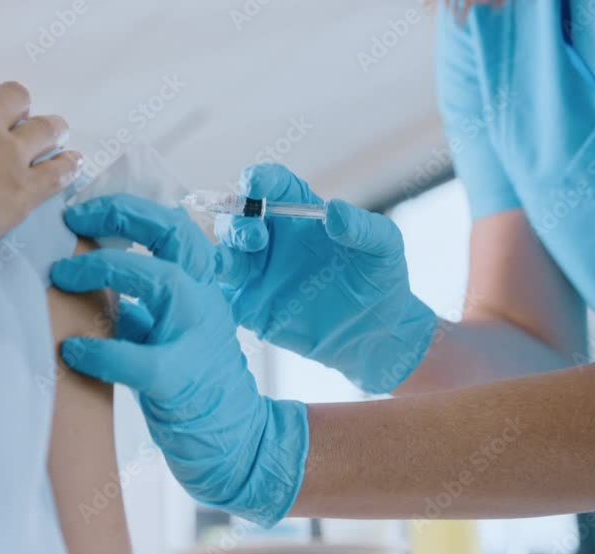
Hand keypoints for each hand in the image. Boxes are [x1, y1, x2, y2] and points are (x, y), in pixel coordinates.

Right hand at [0, 58, 82, 262]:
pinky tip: (74, 163)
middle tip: (17, 108)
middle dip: (15, 102)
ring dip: (50, 127)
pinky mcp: (19, 196)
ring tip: (58, 127)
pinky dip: (66, 167)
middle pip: (12, 101)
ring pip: (40, 133)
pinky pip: (54, 176)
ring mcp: (5, 159)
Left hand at [51, 195, 307, 526]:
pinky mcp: (181, 380)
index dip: (129, 209)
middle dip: (120, 216)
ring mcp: (197, 336)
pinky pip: (140, 358)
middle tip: (73, 219)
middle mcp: (203, 301)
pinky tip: (72, 351)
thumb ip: (136, 304)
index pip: (173, 228)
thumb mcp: (167, 331)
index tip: (84, 209)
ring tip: (61, 275)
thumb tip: (80, 278)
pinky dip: (101, 351)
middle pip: (174, 235)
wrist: (237, 439)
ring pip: (162, 280)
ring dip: (106, 268)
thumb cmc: (192, 384)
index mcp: (199, 287)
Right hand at [216, 163, 435, 392]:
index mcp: (299, 212)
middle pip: (235, 216)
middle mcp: (271, 238)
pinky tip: (214, 290)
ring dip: (221, 253)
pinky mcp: (248, 305)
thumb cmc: (380, 281)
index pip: (270, 184)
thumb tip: (334, 211)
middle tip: (254, 238)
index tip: (253, 183)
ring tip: (235, 264)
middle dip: (237, 220)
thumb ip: (364, 228)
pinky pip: (218, 293)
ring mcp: (256, 272)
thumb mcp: (384, 248)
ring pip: (221, 252)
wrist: (375, 334)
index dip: (258, 178)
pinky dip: (209, 289)